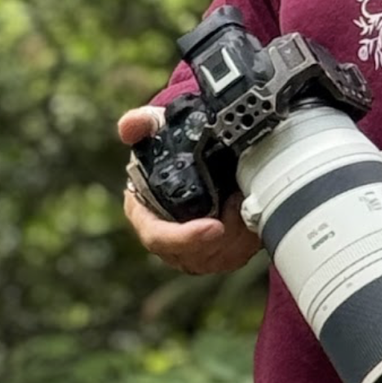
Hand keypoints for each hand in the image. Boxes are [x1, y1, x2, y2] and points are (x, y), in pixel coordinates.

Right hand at [118, 106, 260, 274]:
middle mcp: (165, 236)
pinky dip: (246, 241)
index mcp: (144, 212)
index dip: (184, 237)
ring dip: (237, 237)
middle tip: (242, 208)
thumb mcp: (157, 129)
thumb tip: (129, 125)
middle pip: (191, 254)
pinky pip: (231, 258)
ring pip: (215, 258)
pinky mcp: (211, 253)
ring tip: (247, 204)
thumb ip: (142, 125)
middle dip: (221, 238)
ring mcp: (188, 248)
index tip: (215, 227)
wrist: (200, 153)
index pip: (157, 236)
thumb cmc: (170, 146)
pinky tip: (251, 217)